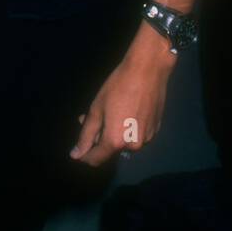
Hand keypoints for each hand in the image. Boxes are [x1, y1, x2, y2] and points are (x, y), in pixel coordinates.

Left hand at [69, 31, 175, 167]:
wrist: (148, 71)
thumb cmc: (118, 87)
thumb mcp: (96, 109)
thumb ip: (86, 134)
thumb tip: (76, 155)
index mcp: (116, 142)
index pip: (96, 159)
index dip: (84, 155)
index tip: (77, 148)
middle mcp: (133, 146)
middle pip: (110, 149)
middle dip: (99, 137)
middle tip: (91, 117)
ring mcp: (147, 139)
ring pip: (123, 142)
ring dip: (113, 132)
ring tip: (109, 110)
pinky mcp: (155, 130)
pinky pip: (136, 135)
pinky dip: (127, 128)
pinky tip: (125, 109)